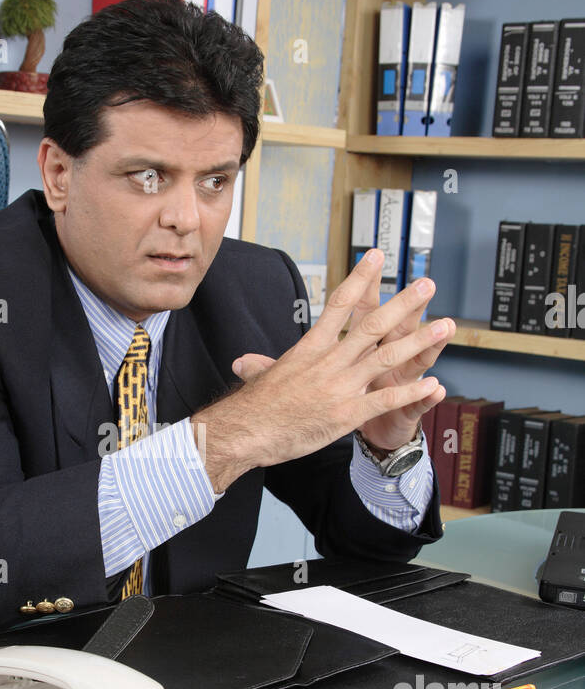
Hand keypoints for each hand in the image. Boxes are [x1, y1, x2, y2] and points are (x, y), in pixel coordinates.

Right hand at [192, 250, 452, 492]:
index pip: (340, 304)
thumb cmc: (253, 407)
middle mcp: (330, 361)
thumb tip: (244, 362)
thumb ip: (261, 365)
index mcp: (311, 347)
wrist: (247, 431)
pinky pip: (385, 399)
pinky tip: (433, 383)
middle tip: (427, 285)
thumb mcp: (260, 377)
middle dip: (403, 304)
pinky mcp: (347, 414)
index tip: (377, 257)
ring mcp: (341, 386)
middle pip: (372, 324)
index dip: (360, 279)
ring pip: (386, 357)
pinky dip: (410, 391)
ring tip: (444, 326)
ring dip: (419, 340)